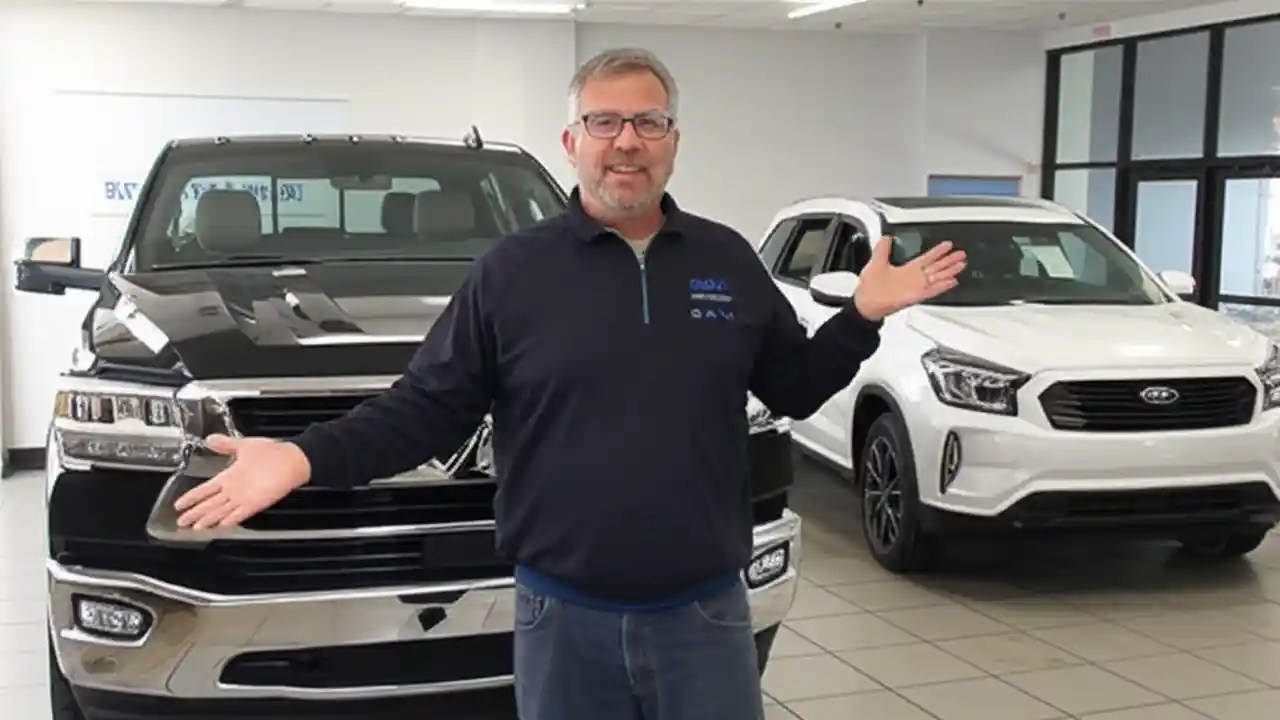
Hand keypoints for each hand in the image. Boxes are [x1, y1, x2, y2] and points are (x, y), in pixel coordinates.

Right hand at [173, 433, 311, 529]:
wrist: (292, 459)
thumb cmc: (272, 452)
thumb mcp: (244, 446)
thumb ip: (226, 444)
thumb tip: (210, 439)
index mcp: (229, 476)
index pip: (205, 489)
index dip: (191, 497)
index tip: (179, 504)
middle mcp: (234, 489)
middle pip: (209, 504)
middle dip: (194, 513)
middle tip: (181, 522)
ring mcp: (244, 497)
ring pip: (221, 511)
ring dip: (208, 519)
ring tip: (195, 528)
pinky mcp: (256, 503)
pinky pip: (240, 514)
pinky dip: (230, 519)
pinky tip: (220, 525)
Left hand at [854, 237, 965, 320]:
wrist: (865, 304)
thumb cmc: (870, 287)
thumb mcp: (876, 262)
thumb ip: (882, 249)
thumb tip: (886, 237)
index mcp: (907, 269)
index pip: (926, 257)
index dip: (937, 251)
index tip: (948, 245)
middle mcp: (914, 278)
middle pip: (936, 267)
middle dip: (949, 260)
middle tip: (961, 254)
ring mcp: (916, 287)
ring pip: (937, 277)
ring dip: (950, 271)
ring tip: (961, 265)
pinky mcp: (916, 296)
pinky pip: (932, 290)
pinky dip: (942, 286)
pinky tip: (952, 281)